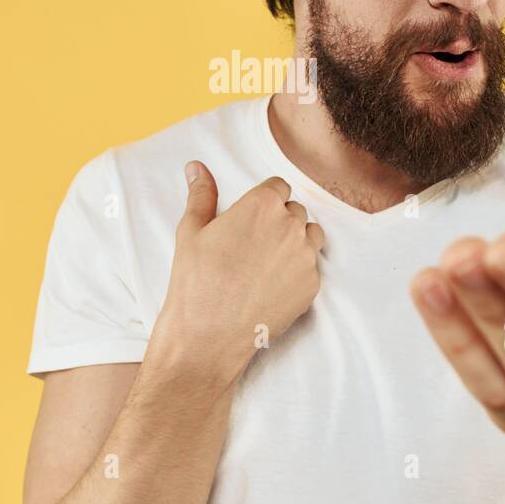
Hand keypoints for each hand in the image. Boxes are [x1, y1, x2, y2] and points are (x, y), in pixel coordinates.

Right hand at [149, 162, 324, 387]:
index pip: (278, 186)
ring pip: (310, 235)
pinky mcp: (313, 285)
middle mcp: (290, 225)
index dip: (264, 201)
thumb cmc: (195, 281)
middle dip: (278, 221)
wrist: (208, 336)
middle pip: (295, 210)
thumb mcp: (191, 231)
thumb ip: (201, 194)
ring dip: (295, 242)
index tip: (251, 219)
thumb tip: (196, 167)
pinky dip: (297, 271)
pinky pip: (312, 267)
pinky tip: (271, 284)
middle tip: (252, 245)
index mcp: (262, 205)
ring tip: (266, 262)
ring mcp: (305, 256)